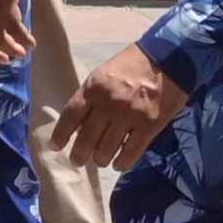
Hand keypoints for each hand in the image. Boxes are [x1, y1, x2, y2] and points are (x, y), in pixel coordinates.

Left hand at [53, 48, 185, 171]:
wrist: (167, 58)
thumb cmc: (131, 65)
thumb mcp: (103, 74)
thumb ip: (90, 97)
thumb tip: (77, 125)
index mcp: (93, 88)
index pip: (70, 117)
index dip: (60, 135)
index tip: (56, 146)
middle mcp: (108, 104)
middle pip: (86, 139)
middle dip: (79, 155)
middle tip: (78, 160)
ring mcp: (129, 116)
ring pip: (106, 150)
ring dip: (100, 160)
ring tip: (100, 160)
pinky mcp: (149, 125)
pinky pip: (130, 153)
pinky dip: (122, 163)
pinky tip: (118, 164)